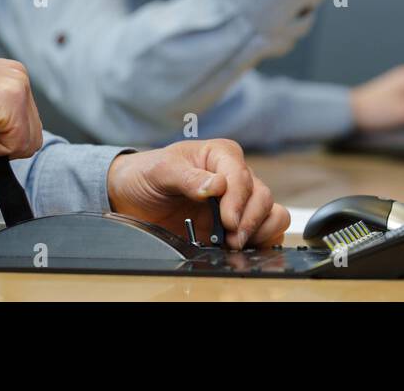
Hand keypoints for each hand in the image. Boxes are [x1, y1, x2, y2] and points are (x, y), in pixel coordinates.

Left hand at [106, 139, 288, 249]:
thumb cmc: (147, 174)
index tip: (228, 221)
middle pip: (262, 196)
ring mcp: (238, 202)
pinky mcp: (236, 225)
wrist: (132, 196)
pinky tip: (240, 248)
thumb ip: (188, 177)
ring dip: (259, 230)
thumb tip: (217, 186)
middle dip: (249, 220)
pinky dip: (260, 241)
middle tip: (231, 238)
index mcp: (221, 155)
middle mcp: (236, 177)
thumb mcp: (161, 170)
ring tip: (235, 244)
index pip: (241, 176)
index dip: (238, 200)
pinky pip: (265, 231)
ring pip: (271, 213)